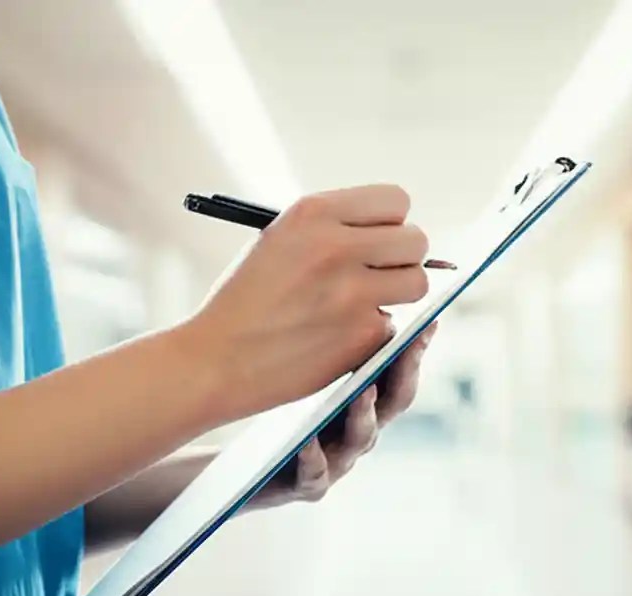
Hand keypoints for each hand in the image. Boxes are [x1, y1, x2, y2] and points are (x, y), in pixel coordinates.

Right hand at [182, 185, 430, 420]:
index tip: (378, 238)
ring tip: (359, 304)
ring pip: (416, 283)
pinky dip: (370, 333)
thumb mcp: (280, 239)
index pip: (395, 200)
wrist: (215, 359)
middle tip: (382, 273)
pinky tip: (335, 337)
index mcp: (312, 212)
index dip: (390, 222)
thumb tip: (394, 229)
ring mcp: (352, 293)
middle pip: (416, 241)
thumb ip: (335, 228)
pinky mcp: (361, 335)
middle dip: (403, 258)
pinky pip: (392, 325)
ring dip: (396, 295)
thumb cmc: (247, 299)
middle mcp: (336, 246)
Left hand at [246, 323, 436, 509]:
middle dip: (403, 374)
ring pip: (361, 438)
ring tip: (362, 390)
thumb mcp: (300, 369)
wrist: (236, 467)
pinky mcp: (306, 485)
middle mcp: (358, 430)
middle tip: (408, 347)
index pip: (399, 372)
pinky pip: (315, 475)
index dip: (415, 349)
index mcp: (363, 400)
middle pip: (393, 403)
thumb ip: (329, 341)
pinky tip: (306, 441)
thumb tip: (351, 290)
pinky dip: (315, 458)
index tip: (427, 322)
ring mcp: (337, 460)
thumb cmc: (272, 406)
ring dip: (365, 414)